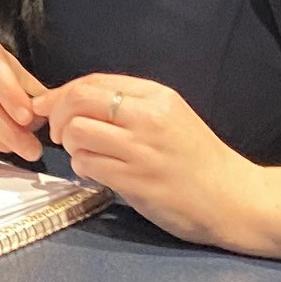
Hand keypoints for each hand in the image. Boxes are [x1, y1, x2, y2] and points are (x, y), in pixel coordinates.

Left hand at [31, 75, 268, 248]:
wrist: (233, 199)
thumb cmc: (200, 160)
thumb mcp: (171, 116)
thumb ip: (130, 105)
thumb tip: (77, 101)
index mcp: (157, 96)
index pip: (93, 82)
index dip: (61, 93)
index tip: (47, 105)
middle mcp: (147, 117)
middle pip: (79, 100)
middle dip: (58, 115)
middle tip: (60, 132)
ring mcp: (140, 149)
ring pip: (78, 132)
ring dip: (70, 145)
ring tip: (85, 154)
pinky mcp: (134, 180)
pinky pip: (87, 164)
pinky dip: (82, 167)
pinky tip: (96, 172)